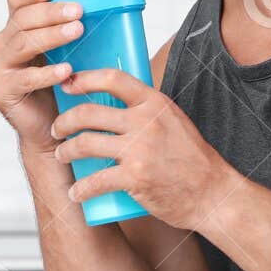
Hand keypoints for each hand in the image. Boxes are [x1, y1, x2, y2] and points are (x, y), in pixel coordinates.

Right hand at [0, 0, 82, 153]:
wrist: (51, 130)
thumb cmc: (61, 89)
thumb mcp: (65, 53)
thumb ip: (69, 31)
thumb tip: (99, 3)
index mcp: (15, 30)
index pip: (17, 1)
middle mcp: (2, 45)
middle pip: (21, 20)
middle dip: (51, 12)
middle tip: (78, 11)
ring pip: (22, 44)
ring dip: (51, 36)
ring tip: (77, 31)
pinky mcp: (1, 90)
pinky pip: (25, 78)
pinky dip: (47, 74)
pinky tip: (66, 70)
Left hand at [51, 68, 236, 230]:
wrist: (212, 192)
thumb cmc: (191, 159)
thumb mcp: (173, 120)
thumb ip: (147, 110)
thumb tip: (114, 101)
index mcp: (155, 103)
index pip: (113, 78)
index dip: (84, 79)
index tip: (68, 85)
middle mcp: (146, 121)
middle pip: (89, 112)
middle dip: (65, 121)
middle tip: (58, 129)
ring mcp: (140, 149)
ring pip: (86, 144)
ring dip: (66, 151)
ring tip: (62, 155)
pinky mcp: (135, 177)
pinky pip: (96, 181)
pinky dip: (80, 189)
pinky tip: (76, 192)